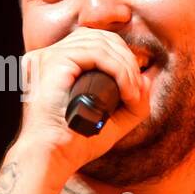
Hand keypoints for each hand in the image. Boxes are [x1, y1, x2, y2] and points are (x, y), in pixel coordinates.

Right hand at [14, 27, 152, 178]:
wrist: (55, 156)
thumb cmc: (77, 143)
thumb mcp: (113, 121)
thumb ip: (132, 103)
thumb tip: (146, 79)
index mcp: (57, 65)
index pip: (95, 43)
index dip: (122, 58)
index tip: (134, 89)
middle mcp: (49, 56)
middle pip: (100, 37)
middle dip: (127, 60)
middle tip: (136, 91)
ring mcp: (49, 56)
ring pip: (101, 43)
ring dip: (126, 68)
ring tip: (132, 95)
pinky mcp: (53, 61)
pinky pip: (96, 53)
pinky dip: (119, 70)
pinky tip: (127, 91)